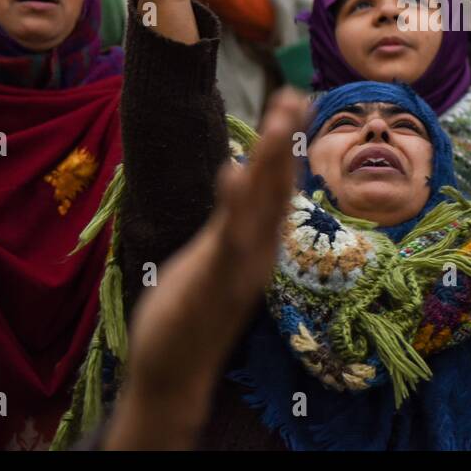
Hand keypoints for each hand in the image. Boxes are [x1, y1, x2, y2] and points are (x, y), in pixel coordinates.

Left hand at [105, 90, 307, 449]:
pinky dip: (236, 206)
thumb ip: (227, 218)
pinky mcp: (217, 285)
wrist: (174, 375)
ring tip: (280, 118)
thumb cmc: (188, 315)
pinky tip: (234, 173)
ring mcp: (241, 268)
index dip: (286, 143)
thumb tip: (235, 172)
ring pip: (262, 206)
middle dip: (286, 141)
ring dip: (272, 161)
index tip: (294, 100)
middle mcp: (259, 252)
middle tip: (296, 95)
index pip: (276, 184)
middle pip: (277, 187)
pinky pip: (230, 240)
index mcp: (257, 242)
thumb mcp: (209, 256)